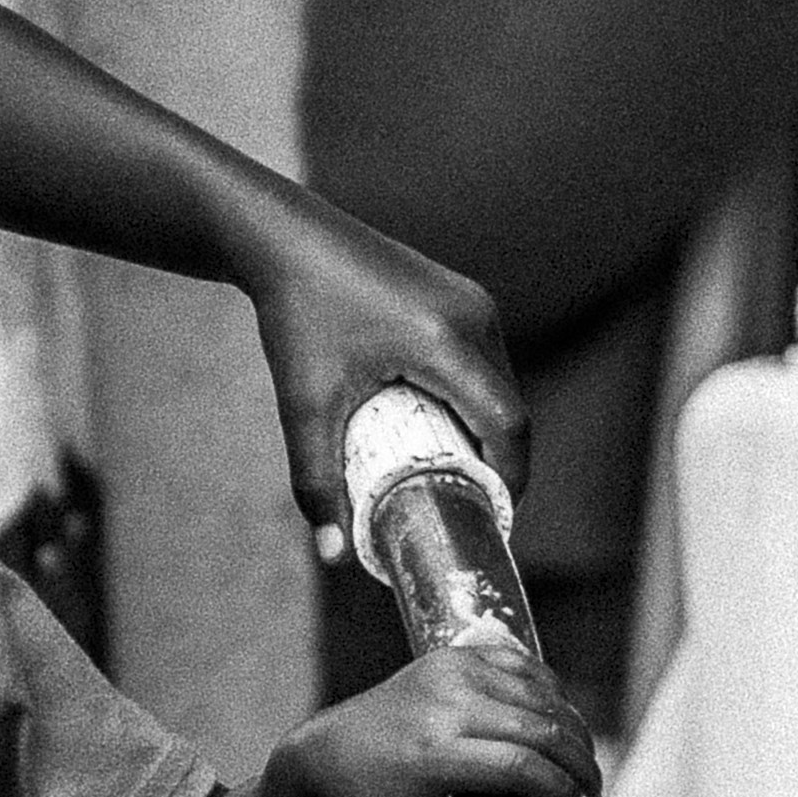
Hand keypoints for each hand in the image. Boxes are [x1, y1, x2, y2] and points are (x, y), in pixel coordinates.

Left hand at [243, 191, 527, 540]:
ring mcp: (473, 299)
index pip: (507, 423)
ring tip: (458, 470)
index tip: (492, 516)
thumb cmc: (295, 318)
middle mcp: (472, 315)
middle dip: (497, 459)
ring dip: (488, 427)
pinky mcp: (464, 293)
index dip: (510, 477)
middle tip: (470, 504)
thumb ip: (317, 481)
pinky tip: (447, 423)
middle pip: (509, 406)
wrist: (287, 238)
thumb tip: (334, 558)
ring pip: (501, 381)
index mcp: (444, 341)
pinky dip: (476, 396)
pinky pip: (486, 357)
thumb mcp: (303, 405)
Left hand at [280, 639, 600, 796]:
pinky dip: (552, 695)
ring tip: (585, 770)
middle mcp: (443, 703)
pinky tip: (562, 728)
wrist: (331, 748)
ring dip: (575, 731)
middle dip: (581, 764)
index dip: (562, 791)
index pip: (520, 766)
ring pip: (541, 696)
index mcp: (432, 752)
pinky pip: (525, 668)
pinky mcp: (456, 654)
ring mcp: (450, 671)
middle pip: (541, 729)